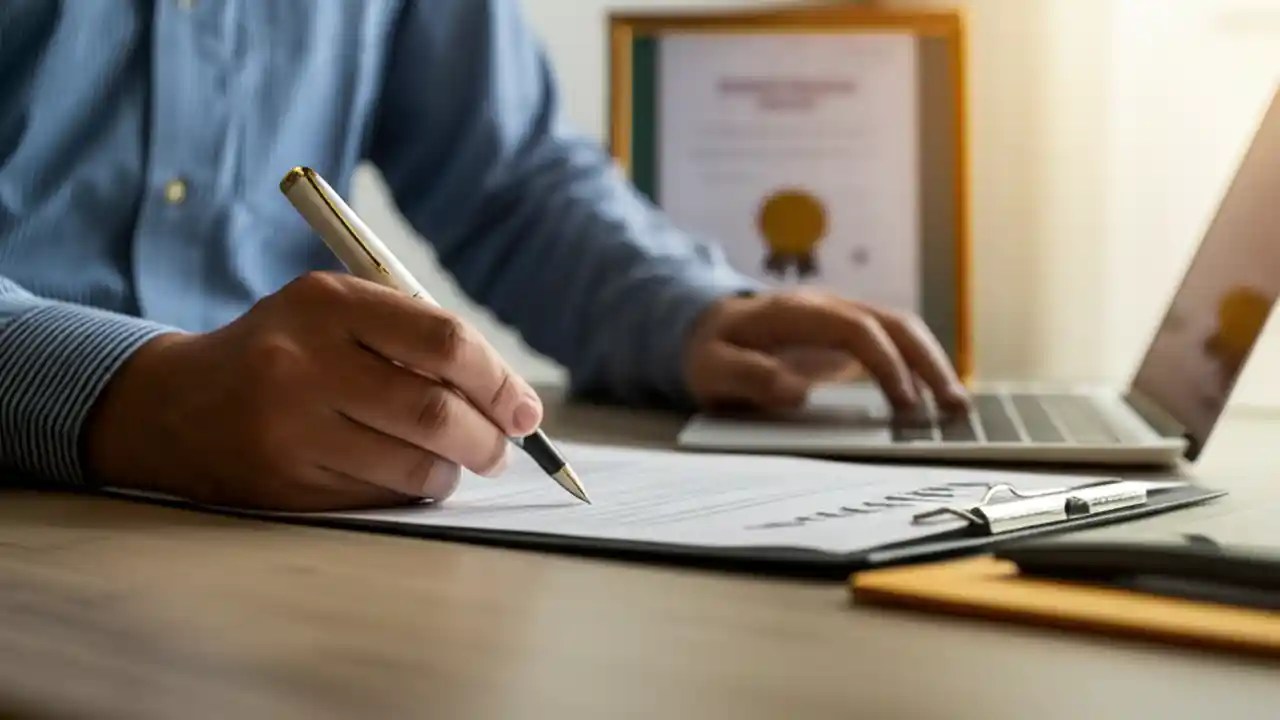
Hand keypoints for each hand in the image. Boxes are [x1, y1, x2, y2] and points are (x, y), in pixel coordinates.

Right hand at [85, 272, 541, 510]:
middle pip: (436, 413)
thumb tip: (511, 401)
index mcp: (328, 303)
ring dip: (450, 473)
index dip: (499, 381)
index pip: (444, 342)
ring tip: (450, 464)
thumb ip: (415, 340)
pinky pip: (377, 497)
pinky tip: (399, 476)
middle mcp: (304, 361)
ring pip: (414, 466)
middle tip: (499, 450)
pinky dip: (407, 492)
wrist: (176, 405)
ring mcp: (289, 427)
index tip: (525, 410)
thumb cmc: (286, 353)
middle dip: (487, 440)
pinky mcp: (282, 483)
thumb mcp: (336, 314)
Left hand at [683, 290, 968, 411]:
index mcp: (798, 312)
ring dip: (931, 364)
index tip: (905, 405)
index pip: (857, 329)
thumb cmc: (709, 350)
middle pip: (894, 323)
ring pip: (900, 330)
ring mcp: (841, 319)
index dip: (886, 364)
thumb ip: (747, 375)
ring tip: (957, 406)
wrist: (702, 326)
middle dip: (928, 363)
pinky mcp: (847, 336)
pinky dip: (918, 368)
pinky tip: (934, 399)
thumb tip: (797, 391)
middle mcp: (828, 308)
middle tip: (954, 406)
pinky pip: (892, 345)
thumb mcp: (710, 367)